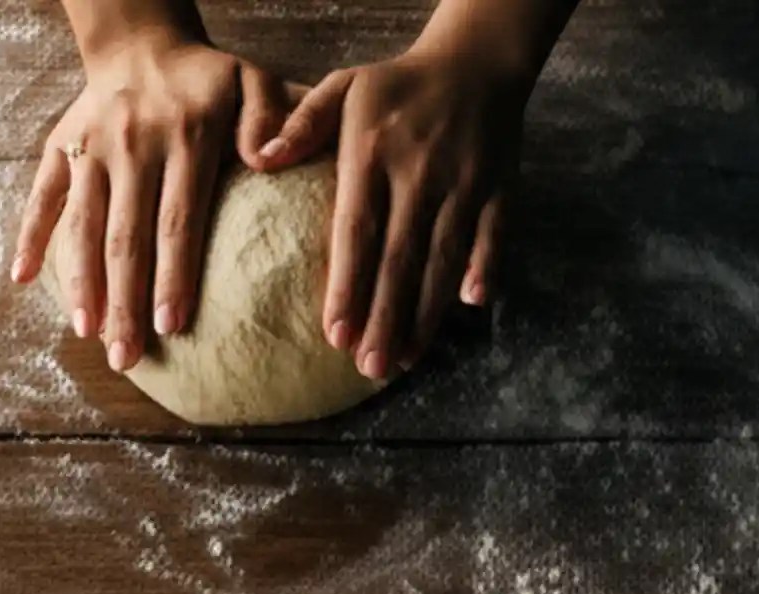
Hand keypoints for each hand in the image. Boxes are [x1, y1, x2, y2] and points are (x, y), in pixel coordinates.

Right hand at [11, 36, 293, 371]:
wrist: (141, 41)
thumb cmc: (210, 79)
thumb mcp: (253, 82)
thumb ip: (271, 118)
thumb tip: (270, 160)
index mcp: (186, 136)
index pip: (177, 219)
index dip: (173, 275)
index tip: (171, 326)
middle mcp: (132, 145)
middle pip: (125, 237)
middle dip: (124, 301)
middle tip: (125, 357)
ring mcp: (90, 148)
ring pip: (80, 225)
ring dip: (79, 283)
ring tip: (86, 333)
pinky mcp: (59, 148)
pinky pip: (40, 196)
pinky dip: (27, 235)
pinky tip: (19, 279)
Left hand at [254, 51, 529, 379]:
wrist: (477, 61)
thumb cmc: (396, 85)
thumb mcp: (343, 87)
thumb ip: (302, 123)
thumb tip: (260, 157)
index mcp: (372, 154)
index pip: (357, 232)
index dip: (348, 286)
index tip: (335, 334)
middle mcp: (419, 174)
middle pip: (400, 259)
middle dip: (385, 318)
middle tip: (370, 367)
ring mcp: (463, 184)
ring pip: (443, 258)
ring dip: (425, 313)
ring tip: (405, 358)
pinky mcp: (498, 188)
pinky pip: (492, 234)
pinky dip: (484, 267)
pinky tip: (469, 306)